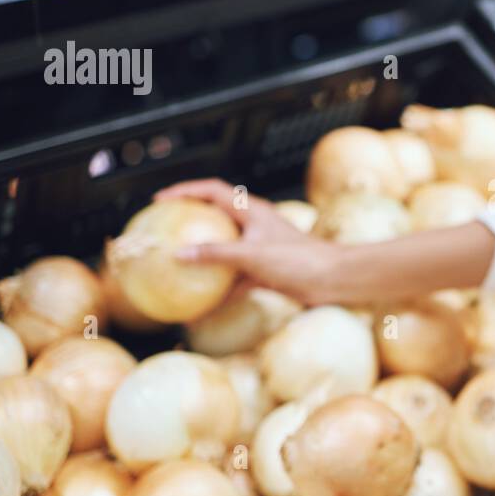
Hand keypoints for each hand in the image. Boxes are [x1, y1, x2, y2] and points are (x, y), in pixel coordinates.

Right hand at [154, 179, 338, 306]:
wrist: (335, 280)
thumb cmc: (299, 260)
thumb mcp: (253, 255)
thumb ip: (217, 254)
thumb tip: (180, 254)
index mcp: (251, 210)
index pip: (212, 191)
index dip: (184, 191)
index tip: (159, 200)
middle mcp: (254, 225)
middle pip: (215, 216)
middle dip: (190, 222)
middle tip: (164, 230)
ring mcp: (259, 248)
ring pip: (224, 249)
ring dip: (203, 257)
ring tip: (175, 266)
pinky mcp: (265, 271)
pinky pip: (235, 277)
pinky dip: (219, 288)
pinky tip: (200, 305)